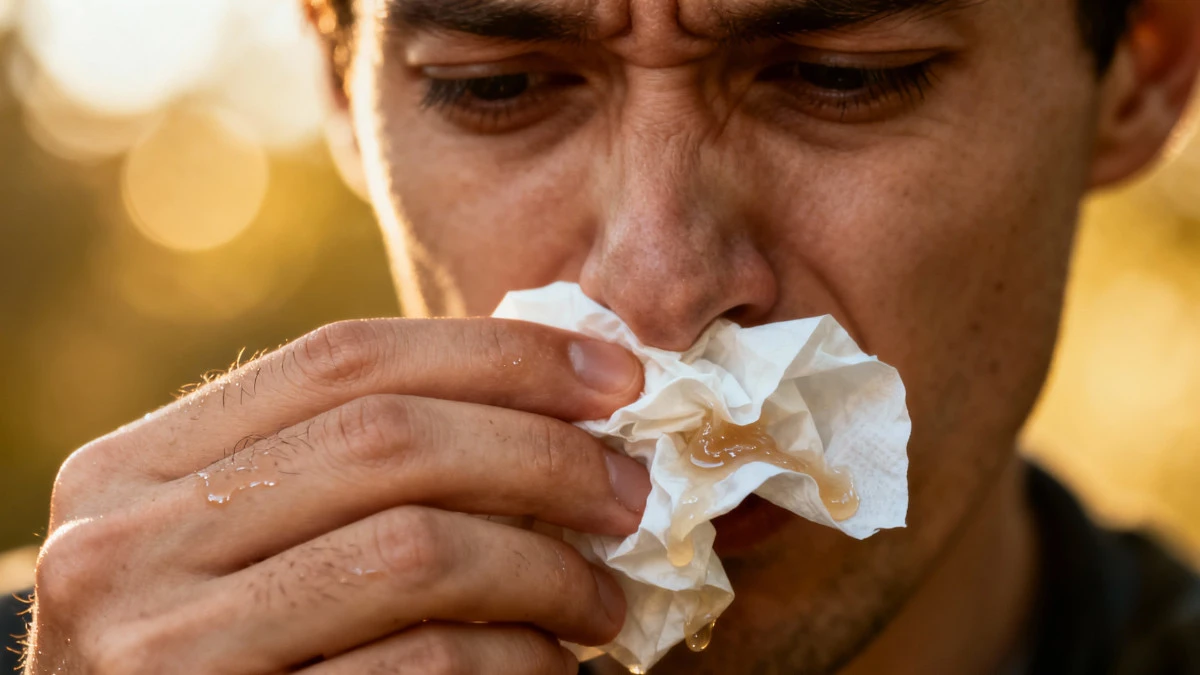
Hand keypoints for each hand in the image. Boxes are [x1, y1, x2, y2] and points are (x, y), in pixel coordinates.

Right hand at [25, 319, 648, 673]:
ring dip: (547, 568)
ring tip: (603, 596)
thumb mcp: (243, 540)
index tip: (612, 379)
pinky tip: (550, 663)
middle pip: (389, 441)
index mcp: (139, 466)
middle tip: (632, 493)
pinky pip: (421, 665)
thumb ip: (345, 475)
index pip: (342, 359)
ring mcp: (165, 646)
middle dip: (544, 456)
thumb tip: (543, 404)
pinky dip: (514, 658)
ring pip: (416, 550)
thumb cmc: (223, 654)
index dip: (496, 355)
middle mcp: (127, 542)